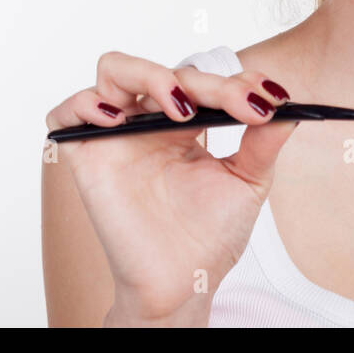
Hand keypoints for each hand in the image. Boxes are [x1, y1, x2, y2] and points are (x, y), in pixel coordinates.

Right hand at [45, 52, 297, 322]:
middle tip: (241, 105)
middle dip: (210, 83)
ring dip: (151, 75)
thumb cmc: (210, 236)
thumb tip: (287, 105)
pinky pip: (65, 113)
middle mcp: (147, 121)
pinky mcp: (86, 155)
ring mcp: (115, 134)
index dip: (235, 81)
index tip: (271, 99)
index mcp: (183, 123)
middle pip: (169, 72)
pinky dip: (84, 104)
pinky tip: (116, 118)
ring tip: (181, 107)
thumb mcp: (248, 181)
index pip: (204, 80)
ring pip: (115, 70)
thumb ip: (265, 141)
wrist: (183, 282)